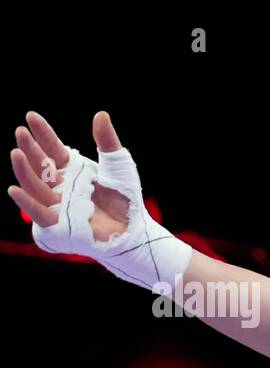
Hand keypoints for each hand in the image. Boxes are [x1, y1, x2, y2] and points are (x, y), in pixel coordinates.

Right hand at [8, 110, 128, 242]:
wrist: (135, 229)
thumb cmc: (126, 199)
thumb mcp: (118, 167)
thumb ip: (107, 143)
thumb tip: (101, 114)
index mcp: (72, 170)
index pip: (53, 149)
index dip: (43, 134)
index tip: (31, 116)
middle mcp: (60, 186)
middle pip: (40, 166)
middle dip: (29, 150)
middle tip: (20, 132)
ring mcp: (57, 205)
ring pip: (35, 187)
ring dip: (24, 171)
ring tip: (15, 153)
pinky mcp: (58, 225)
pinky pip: (40, 213)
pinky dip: (27, 203)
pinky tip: (14, 189)